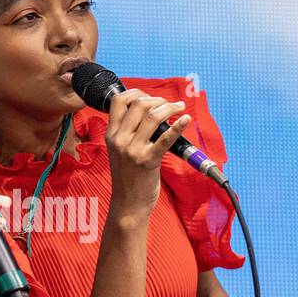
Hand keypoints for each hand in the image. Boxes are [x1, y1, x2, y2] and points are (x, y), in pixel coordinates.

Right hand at [103, 88, 189, 219]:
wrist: (128, 204)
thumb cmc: (127, 177)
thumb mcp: (118, 151)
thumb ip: (126, 132)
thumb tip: (146, 112)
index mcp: (111, 135)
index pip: (118, 101)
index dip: (136, 93)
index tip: (149, 96)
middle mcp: (120, 139)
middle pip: (139, 105)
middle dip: (157, 100)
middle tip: (168, 105)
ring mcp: (133, 150)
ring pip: (153, 116)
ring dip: (170, 108)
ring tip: (179, 108)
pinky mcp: (148, 160)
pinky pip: (165, 138)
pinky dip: (178, 126)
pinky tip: (185, 120)